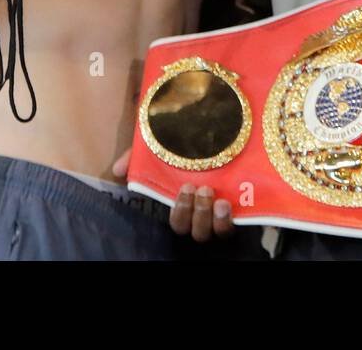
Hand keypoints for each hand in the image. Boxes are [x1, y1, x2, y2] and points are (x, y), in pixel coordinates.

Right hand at [112, 147, 233, 241]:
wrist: (225, 128)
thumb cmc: (191, 145)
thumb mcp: (163, 147)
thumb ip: (139, 157)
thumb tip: (117, 169)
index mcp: (187, 202)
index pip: (178, 222)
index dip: (180, 212)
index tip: (184, 189)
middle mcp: (204, 211)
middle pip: (194, 231)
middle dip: (195, 213)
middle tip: (199, 189)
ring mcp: (224, 212)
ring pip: (214, 233)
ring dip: (212, 219)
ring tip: (215, 197)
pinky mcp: (243, 208)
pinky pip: (233, 227)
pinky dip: (227, 220)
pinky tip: (226, 204)